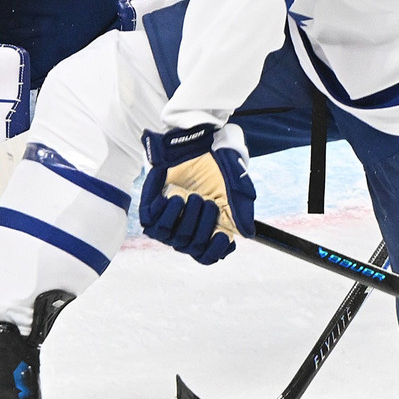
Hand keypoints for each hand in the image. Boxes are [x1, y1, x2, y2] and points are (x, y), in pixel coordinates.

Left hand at [139, 124, 254, 265]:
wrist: (195, 143)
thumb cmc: (217, 166)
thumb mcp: (235, 187)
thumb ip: (241, 211)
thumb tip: (247, 234)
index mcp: (208, 227)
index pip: (207, 256)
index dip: (214, 251)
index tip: (223, 236)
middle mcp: (188, 227)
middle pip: (191, 247)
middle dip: (202, 225)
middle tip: (207, 202)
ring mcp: (169, 218)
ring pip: (170, 237)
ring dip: (184, 219)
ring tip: (190, 197)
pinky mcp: (152, 207)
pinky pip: (151, 223)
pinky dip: (164, 212)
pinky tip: (173, 196)